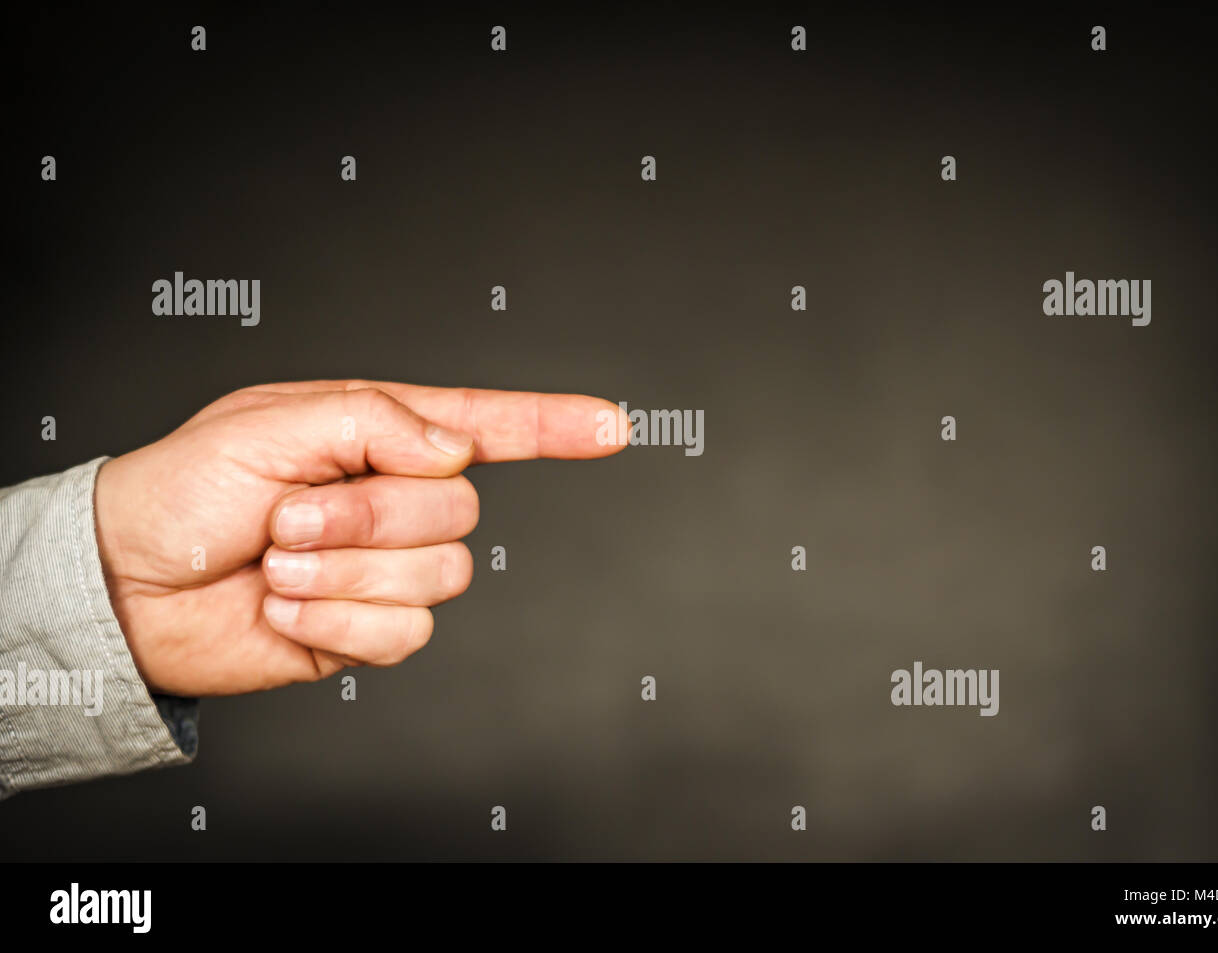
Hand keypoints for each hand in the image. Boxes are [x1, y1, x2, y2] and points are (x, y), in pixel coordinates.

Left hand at [93, 379, 624, 695]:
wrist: (131, 590)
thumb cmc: (184, 490)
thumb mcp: (270, 421)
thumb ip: (376, 418)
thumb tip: (451, 448)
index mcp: (379, 435)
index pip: (487, 426)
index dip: (554, 426)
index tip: (613, 426)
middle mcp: (393, 499)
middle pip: (458, 507)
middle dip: (366, 515)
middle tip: (289, 515)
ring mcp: (387, 567)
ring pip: (438, 574)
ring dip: (345, 571)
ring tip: (281, 561)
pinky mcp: (371, 628)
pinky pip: (406, 633)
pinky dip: (339, 622)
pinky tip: (290, 607)